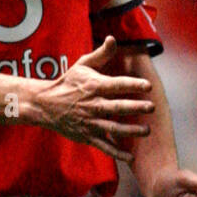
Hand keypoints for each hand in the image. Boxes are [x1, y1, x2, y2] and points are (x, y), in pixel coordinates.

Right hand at [34, 36, 154, 160]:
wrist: (45, 105)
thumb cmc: (68, 82)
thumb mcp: (82, 65)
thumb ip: (101, 54)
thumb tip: (114, 39)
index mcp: (93, 86)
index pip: (116, 85)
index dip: (132, 85)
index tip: (148, 86)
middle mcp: (92, 105)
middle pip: (117, 107)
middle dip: (135, 108)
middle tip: (151, 107)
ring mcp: (89, 122)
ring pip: (113, 128)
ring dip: (130, 131)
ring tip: (147, 131)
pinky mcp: (86, 136)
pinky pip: (103, 146)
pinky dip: (116, 153)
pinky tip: (130, 157)